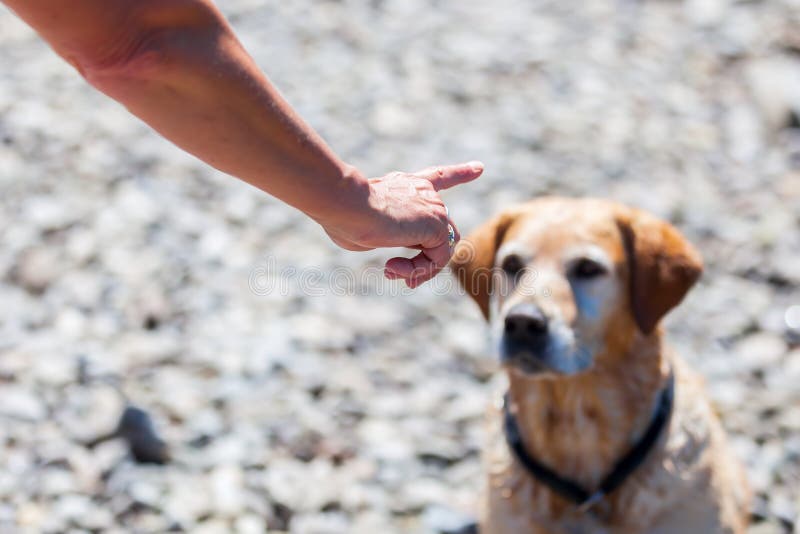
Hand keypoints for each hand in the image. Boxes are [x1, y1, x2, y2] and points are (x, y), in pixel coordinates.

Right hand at [322, 161, 483, 286]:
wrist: (346, 203)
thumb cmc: (342, 215)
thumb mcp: (363, 224)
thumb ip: (382, 232)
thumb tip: (389, 242)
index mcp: (405, 184)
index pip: (439, 177)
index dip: (460, 174)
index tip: (479, 168)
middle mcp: (424, 191)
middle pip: (439, 233)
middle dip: (421, 260)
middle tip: (391, 272)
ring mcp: (434, 207)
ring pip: (439, 250)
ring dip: (416, 268)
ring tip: (390, 271)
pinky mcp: (438, 224)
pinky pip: (437, 259)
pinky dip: (418, 270)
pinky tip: (393, 267)